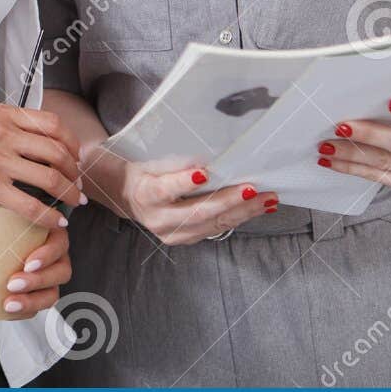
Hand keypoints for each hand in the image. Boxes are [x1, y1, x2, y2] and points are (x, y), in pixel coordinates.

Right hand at [0, 103, 85, 228]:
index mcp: (1, 114)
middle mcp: (3, 132)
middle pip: (57, 150)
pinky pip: (29, 204)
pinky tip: (56, 222)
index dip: (71, 142)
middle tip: (78, 184)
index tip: (75, 157)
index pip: (51, 123)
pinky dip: (48, 216)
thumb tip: (21, 141)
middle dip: (75, 171)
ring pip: (49, 176)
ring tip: (74, 203)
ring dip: (69, 193)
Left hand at [0, 203, 70, 316]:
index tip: (27, 263)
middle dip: (38, 280)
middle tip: (11, 283)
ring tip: (9, 302)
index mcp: (50, 231)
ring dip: (33, 299)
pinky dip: (29, 310)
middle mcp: (56, 254)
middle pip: (61, 271)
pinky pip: (42, 304)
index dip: (48, 255)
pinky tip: (12, 311)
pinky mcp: (40, 291)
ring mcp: (50, 274)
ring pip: (53, 292)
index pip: (59, 242)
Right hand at [80, 141, 276, 245]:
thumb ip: (170, 160)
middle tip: (252, 189)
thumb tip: (206, 153)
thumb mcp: (146, 159)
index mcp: (144, 194)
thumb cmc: (140, 168)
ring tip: (267, 199)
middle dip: (228, 201)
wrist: (123, 193)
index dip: (184, 182)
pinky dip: (239, 218)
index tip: (205, 172)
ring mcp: (172, 233)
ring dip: (243, 212)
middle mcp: (158, 218)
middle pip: (196, 212)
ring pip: (212, 225)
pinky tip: (258, 209)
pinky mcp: (184, 238)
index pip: (164, 189)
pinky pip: (215, 230)